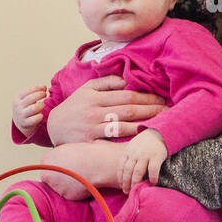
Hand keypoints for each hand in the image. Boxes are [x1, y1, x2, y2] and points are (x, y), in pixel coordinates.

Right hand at [12, 85, 48, 138]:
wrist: (20, 122)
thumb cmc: (27, 107)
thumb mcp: (27, 98)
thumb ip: (35, 92)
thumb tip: (44, 87)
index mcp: (17, 98)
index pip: (28, 90)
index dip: (38, 88)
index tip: (44, 89)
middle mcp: (18, 106)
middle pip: (31, 98)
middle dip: (40, 95)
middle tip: (45, 95)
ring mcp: (21, 115)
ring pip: (33, 108)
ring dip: (41, 105)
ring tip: (44, 104)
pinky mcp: (25, 123)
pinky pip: (34, 119)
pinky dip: (39, 116)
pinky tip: (41, 115)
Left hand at [39, 141, 127, 198]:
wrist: (98, 163)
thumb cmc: (86, 152)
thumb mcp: (67, 148)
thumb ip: (58, 156)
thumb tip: (59, 162)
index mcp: (46, 160)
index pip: (46, 166)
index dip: (57, 167)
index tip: (66, 166)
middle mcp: (47, 175)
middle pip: (50, 179)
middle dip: (58, 177)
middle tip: (73, 172)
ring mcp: (56, 186)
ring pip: (60, 188)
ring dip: (67, 184)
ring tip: (80, 176)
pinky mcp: (66, 195)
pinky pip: (69, 194)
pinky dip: (76, 191)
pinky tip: (84, 182)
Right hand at [44, 75, 166, 144]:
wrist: (53, 127)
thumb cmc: (74, 107)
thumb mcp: (86, 90)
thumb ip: (105, 82)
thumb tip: (126, 79)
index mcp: (94, 96)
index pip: (126, 95)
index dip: (145, 97)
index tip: (160, 98)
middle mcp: (93, 111)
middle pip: (128, 110)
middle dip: (150, 109)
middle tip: (168, 110)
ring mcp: (92, 128)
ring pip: (123, 126)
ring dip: (144, 124)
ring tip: (161, 123)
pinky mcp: (90, 142)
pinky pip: (112, 140)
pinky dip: (128, 138)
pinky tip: (142, 138)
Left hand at [118, 129, 167, 193]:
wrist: (160, 131)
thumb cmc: (146, 141)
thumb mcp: (133, 146)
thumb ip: (129, 156)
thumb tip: (126, 171)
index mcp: (128, 152)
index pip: (121, 167)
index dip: (121, 178)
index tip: (121, 186)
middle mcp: (135, 154)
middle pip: (128, 171)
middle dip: (126, 183)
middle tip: (127, 192)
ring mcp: (145, 155)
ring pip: (137, 171)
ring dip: (136, 182)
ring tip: (136, 189)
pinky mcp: (156, 156)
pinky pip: (153, 169)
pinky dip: (152, 177)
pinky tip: (152, 183)